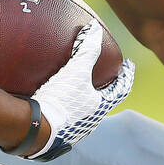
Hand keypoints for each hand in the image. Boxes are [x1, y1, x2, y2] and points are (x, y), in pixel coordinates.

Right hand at [27, 22, 134, 160]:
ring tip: (80, 89)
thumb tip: (95, 28)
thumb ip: (87, 49)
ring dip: (86, 100)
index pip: (121, 90)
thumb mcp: (76, 71)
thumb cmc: (60, 100)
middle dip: (105, 89)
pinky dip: (68, 109)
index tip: (128, 66)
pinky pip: (67, 120)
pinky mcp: (57, 135)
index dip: (126, 76)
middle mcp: (91, 122)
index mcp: (100, 108)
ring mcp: (74, 131)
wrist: (35, 129)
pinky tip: (58, 104)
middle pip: (104, 103)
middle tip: (104, 76)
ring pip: (86, 113)